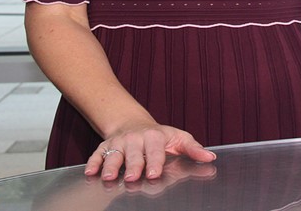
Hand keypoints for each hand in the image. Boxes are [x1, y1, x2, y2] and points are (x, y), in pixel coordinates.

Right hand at [85, 123, 216, 181]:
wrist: (132, 123)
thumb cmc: (158, 136)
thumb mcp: (178, 138)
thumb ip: (193, 148)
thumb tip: (209, 157)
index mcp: (154, 137)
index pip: (154, 150)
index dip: (154, 162)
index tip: (154, 173)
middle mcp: (135, 139)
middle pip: (133, 154)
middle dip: (133, 166)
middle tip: (133, 177)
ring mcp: (119, 143)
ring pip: (113, 154)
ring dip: (111, 165)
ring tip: (109, 177)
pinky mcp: (105, 146)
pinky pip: (97, 154)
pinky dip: (93, 162)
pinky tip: (91, 172)